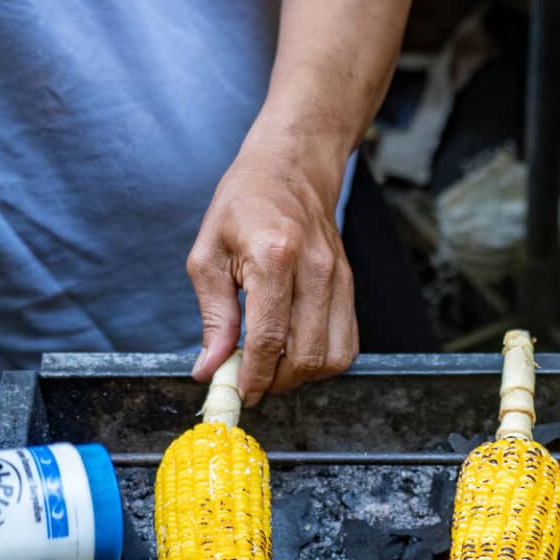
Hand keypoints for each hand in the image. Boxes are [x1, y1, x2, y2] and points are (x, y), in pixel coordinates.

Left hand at [187, 146, 357, 403]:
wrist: (292, 168)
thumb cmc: (243, 204)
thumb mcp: (208, 254)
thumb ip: (213, 316)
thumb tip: (210, 369)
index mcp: (274, 255)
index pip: (270, 337)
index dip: (254, 376)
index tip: (239, 392)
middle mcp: (315, 268)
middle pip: (307, 354)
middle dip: (278, 382)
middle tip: (252, 382)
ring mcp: (340, 277)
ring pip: (333, 356)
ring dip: (303, 376)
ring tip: (275, 368)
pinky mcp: (351, 284)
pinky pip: (347, 342)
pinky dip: (323, 360)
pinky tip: (296, 352)